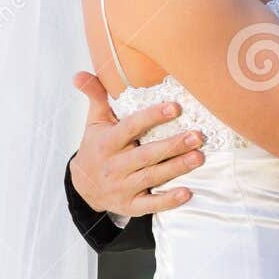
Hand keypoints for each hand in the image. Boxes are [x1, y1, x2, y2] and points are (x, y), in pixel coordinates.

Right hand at [69, 72, 204, 218]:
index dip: (152, 117)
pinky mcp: (130, 205)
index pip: (130, 127)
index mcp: (107, 142)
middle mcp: (114, 165)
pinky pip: (150, 205)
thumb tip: (79, 74)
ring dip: (176, 168)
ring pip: (152, 177)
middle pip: (146, 155)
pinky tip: (187, 193)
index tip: (175, 107)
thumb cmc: (96, 147)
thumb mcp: (94, 122)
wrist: (83, 187)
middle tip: (197, 136)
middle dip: (172, 145)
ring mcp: (122, 187)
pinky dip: (168, 201)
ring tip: (199, 157)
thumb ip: (95, 96)